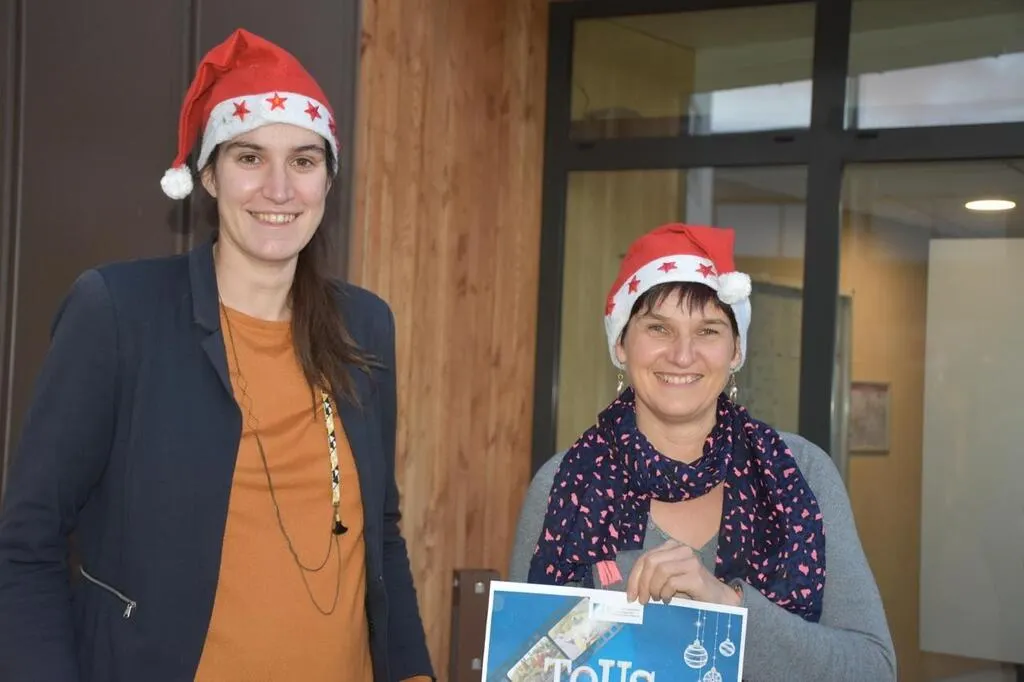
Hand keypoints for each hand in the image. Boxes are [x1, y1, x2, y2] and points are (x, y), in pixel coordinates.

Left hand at [625, 540, 739, 606]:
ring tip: (656, 599)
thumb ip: (651, 578)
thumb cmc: (689, 591)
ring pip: (660, 570)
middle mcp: (681, 549)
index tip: (630, 596)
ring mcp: (690, 561)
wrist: (718, 599)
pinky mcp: (697, 575)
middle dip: (641, 583)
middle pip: (650, 561)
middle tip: (642, 601)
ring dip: (653, 588)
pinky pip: (672, 582)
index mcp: (671, 547)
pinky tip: (668, 600)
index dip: (634, 577)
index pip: (645, 558)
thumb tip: (630, 591)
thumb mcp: (666, 581)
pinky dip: (665, 593)